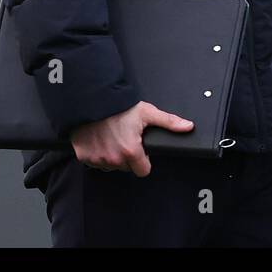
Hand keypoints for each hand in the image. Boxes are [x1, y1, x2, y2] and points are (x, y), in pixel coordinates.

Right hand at [69, 101, 192, 177]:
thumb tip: (188, 126)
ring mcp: (97, 159)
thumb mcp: (146, 112)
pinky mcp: (84, 156)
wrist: (90, 100)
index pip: (143, 171)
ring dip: (111, 155)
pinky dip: (96, 153)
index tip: (140, 149)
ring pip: (110, 165)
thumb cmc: (117, 106)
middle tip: (124, 138)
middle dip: (126, 156)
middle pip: (126, 167)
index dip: (144, 160)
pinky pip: (94, 161)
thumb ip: (168, 122)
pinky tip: (98, 139)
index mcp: (131, 152)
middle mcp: (114, 159)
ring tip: (110, 136)